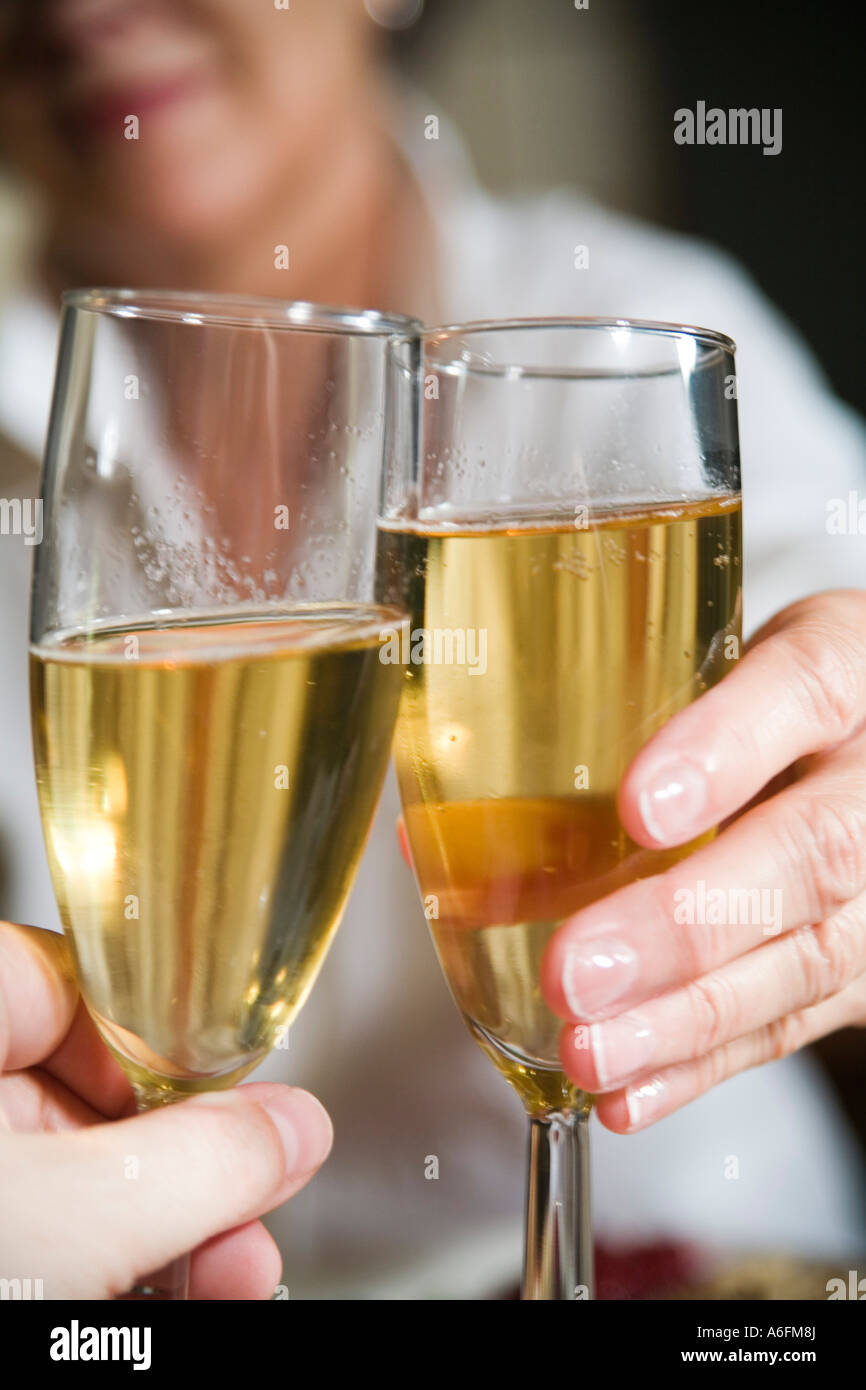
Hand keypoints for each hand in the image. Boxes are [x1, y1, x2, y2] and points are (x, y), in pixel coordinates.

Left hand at [0, 922, 331, 1297]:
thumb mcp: (80, 1211)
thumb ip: (202, 1157)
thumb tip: (293, 1124)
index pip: (68, 982)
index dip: (158, 1035)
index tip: (218, 1091)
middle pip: (85, 1093)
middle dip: (189, 1159)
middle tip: (253, 1188)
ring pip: (73, 1181)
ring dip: (176, 1225)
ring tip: (239, 1265)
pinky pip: (48, 1241)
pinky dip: (119, 1266)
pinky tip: (186, 1291)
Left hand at [541, 590, 865, 1130]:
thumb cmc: (766, 702)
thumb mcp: (714, 664)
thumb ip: (603, 726)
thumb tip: (437, 827)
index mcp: (841, 665)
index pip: (805, 688)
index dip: (723, 750)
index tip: (640, 807)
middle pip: (813, 851)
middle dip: (687, 922)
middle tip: (578, 970)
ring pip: (808, 954)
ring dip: (687, 1016)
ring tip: (590, 1047)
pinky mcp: (864, 964)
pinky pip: (798, 1021)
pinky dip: (706, 1063)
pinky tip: (632, 1089)